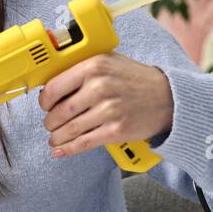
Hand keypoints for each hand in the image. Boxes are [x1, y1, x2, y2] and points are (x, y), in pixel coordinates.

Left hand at [38, 52, 173, 158]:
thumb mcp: (108, 61)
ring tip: (54, 138)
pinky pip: (84, 142)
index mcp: (94, 67)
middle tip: (50, 124)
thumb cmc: (135, 78)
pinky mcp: (116, 130)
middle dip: (50, 122)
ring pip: (69, 129)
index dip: (44, 101)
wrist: (168, 97)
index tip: (45, 106)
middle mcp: (99, 87)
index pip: (54, 88)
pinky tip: (60, 150)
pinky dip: (68, 149)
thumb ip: (82, 67)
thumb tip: (51, 82)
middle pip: (59, 112)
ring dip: (57, 137)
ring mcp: (109, 110)